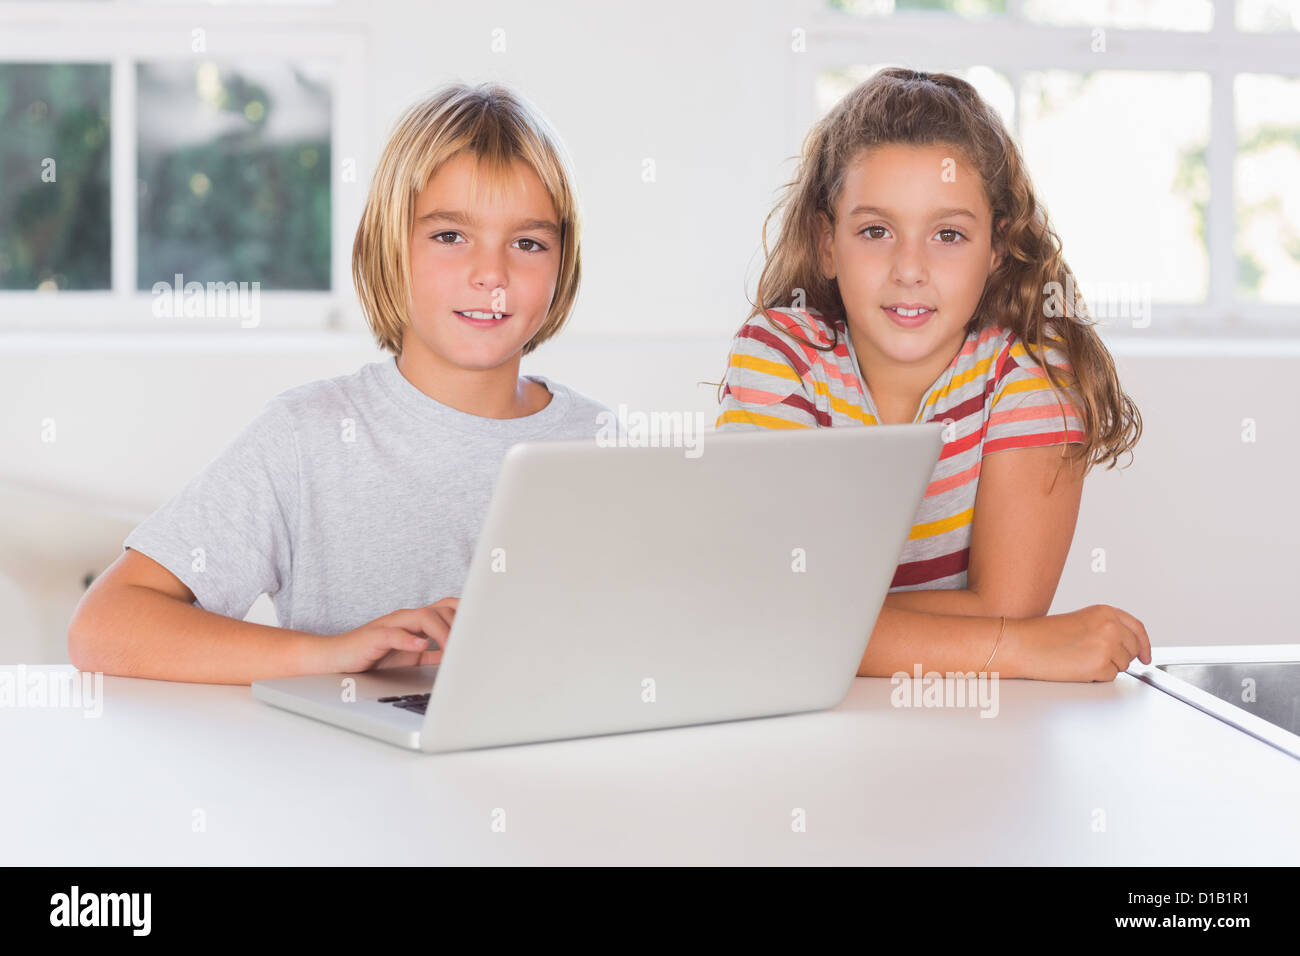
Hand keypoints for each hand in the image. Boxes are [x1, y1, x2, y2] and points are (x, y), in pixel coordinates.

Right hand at [315, 598, 459, 673]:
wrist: (337, 659)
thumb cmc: (373, 656)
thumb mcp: (411, 656)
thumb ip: (433, 653)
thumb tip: (457, 656)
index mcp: (417, 621)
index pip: (448, 606)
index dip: (467, 613)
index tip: (484, 626)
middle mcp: (406, 618)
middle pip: (441, 609)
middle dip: (460, 624)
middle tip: (472, 643)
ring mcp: (391, 625)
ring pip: (424, 617)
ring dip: (442, 632)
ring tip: (452, 647)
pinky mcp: (375, 636)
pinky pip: (395, 634)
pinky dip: (410, 640)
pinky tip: (421, 646)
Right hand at [1000, 604, 1150, 681]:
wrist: (1023, 644)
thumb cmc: (1044, 635)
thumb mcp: (1081, 621)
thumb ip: (1106, 628)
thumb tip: (1127, 647)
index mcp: (1105, 612)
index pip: (1137, 629)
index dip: (1144, 644)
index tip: (1145, 655)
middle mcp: (1110, 626)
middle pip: (1133, 650)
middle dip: (1119, 658)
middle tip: (1094, 658)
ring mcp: (1107, 645)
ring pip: (1123, 666)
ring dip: (1105, 667)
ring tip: (1080, 658)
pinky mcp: (1100, 665)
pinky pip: (1110, 677)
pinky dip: (1096, 677)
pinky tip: (1077, 667)